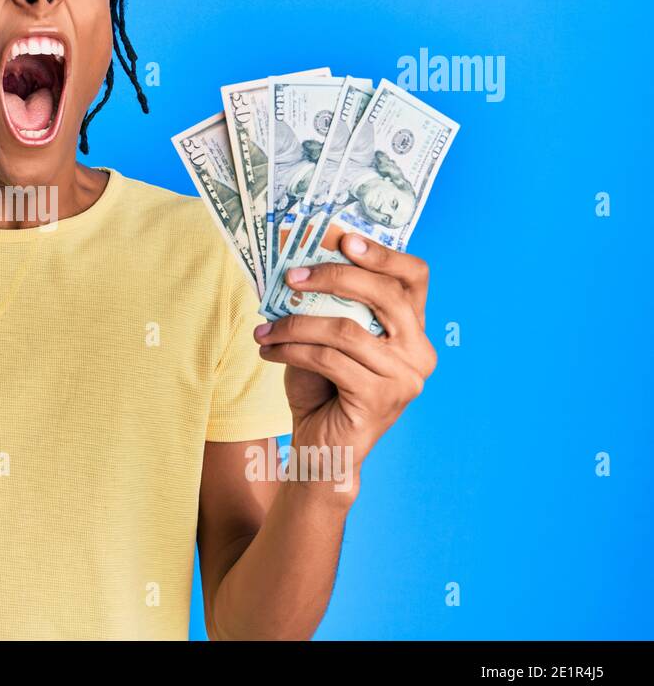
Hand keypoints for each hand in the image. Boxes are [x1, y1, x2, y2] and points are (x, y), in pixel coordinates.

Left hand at [252, 233, 436, 479]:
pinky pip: (329, 359)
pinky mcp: (381, 398)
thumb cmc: (323, 386)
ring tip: (264, 327)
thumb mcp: (326, 336)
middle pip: (385, 296)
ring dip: (296, 324)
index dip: (383, 254)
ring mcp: (405, 377)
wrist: (322, 446)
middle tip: (292, 276)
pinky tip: (268, 349)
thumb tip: (297, 259)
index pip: (414, 277)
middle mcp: (419, 351)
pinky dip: (291, 349)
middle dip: (335, 277)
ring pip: (346, 330)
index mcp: (413, 328)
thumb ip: (328, 303)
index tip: (344, 239)